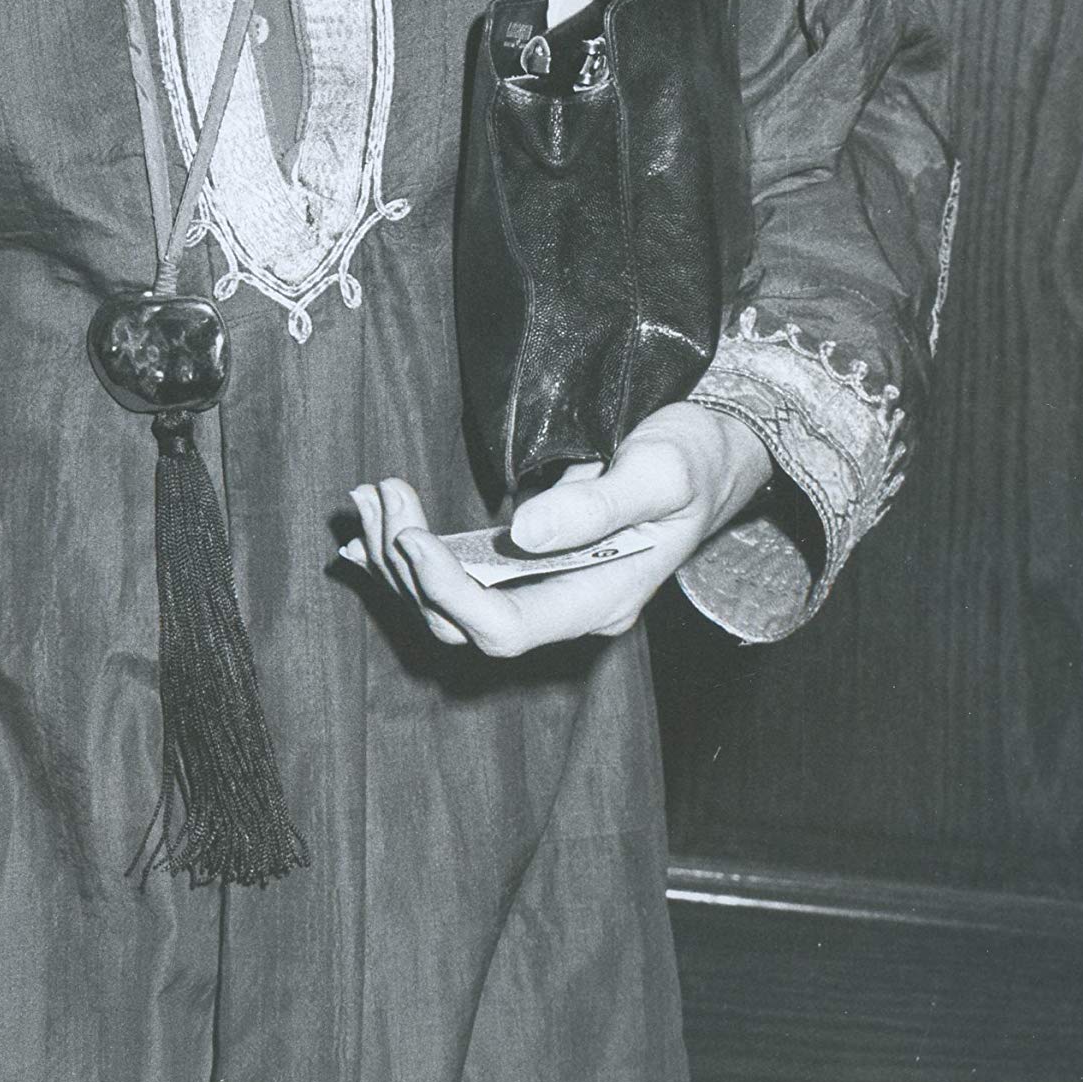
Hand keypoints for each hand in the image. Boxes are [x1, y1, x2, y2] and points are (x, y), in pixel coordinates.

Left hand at [343, 402, 772, 656]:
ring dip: (398, 559)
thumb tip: (526, 533)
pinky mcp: (529, 565)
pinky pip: (456, 581)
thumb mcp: (660, 471)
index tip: (412, 537)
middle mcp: (567, 609)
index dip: (449, 594)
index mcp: (601, 600)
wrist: (717, 451)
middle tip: (379, 496)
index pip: (506, 630)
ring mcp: (546, 592)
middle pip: (465, 623)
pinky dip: (409, 559)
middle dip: (410, 567)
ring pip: (451, 606)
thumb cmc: (694, 456)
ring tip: (365, 499)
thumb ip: (598, 506)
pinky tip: (371, 534)